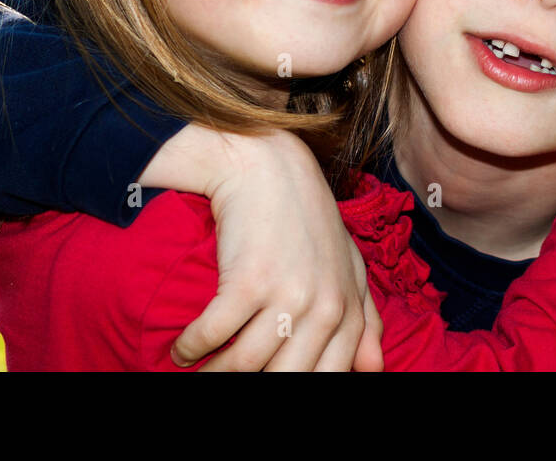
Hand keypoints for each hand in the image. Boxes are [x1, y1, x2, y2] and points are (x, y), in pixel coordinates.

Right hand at [140, 123, 384, 371]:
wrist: (269, 167)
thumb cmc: (307, 220)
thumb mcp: (348, 266)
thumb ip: (365, 319)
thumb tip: (373, 371)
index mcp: (348, 311)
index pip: (327, 377)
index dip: (294, 387)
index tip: (264, 384)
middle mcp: (324, 308)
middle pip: (283, 379)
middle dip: (249, 386)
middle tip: (224, 379)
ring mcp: (288, 296)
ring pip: (243, 366)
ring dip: (212, 374)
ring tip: (199, 372)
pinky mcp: (249, 282)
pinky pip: (212, 335)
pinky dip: (190, 349)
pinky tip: (182, 350)